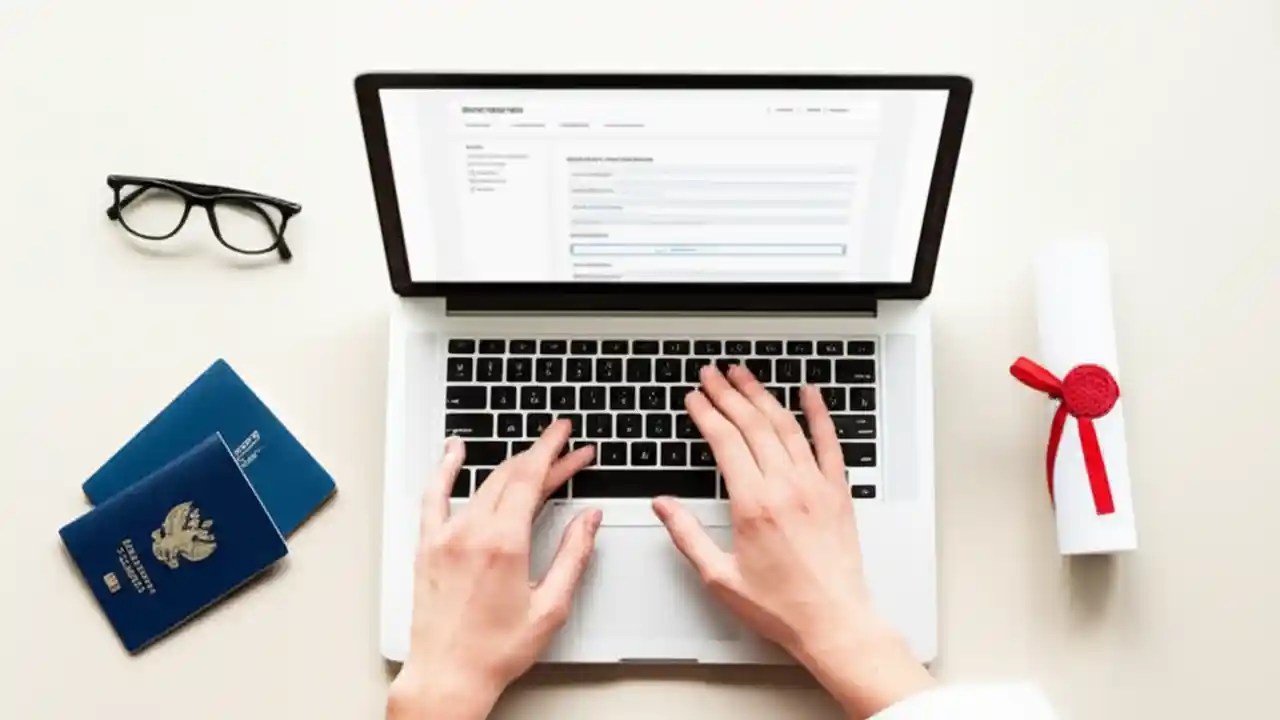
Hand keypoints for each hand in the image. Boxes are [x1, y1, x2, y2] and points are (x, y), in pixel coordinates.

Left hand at [387, 421, 601, 719]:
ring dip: (510, 464)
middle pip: (511, 476)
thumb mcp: (551, 606)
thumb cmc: (495, 651)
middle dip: (542, 456)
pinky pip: (433, 496)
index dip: (554, 452)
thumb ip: (574, 555)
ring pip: (481, 483)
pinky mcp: (427, 546)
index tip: (567, 437)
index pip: (532, 478)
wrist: (448, 676)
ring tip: (532, 454)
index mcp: (503, 544)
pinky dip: (444, 468)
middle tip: (566, 450)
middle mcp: (471, 533)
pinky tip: (453, 451)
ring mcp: (445, 536)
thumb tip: (589, 519)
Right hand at [653, 365, 934, 718]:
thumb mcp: (719, 576)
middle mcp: (786, 488)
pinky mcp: (838, 492)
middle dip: (728, 394)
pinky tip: (810, 393)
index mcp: (753, 505)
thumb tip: (663, 505)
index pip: (725, 441)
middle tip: (712, 374)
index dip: (706, 414)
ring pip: (785, 426)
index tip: (694, 398)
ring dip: (762, 395)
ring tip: (744, 375)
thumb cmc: (780, 606)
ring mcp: (815, 486)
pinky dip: (819, 413)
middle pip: (752, 424)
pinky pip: (829, 442)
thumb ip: (687, 535)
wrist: (833, 622)